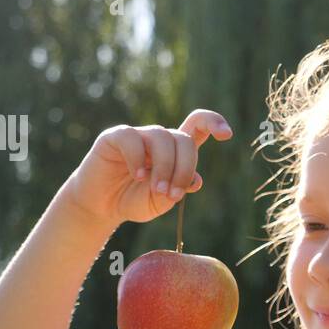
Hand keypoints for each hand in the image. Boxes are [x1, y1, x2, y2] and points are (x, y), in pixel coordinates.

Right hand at [67, 109, 232, 224]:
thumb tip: (196, 180)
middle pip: (184, 139)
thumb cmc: (135, 200)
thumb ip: (180, 188)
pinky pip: (133, 139)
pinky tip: (138, 176)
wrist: (101, 206)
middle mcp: (160, 139)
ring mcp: (138, 135)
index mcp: (176, 151)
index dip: (213, 123)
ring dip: (165, 167)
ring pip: (162, 137)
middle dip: (184, 168)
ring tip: (157, 189)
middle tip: (173, 195)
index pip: (198, 126)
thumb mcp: (163, 200)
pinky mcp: (115, 137)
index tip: (226, 135)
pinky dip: (139, 159)